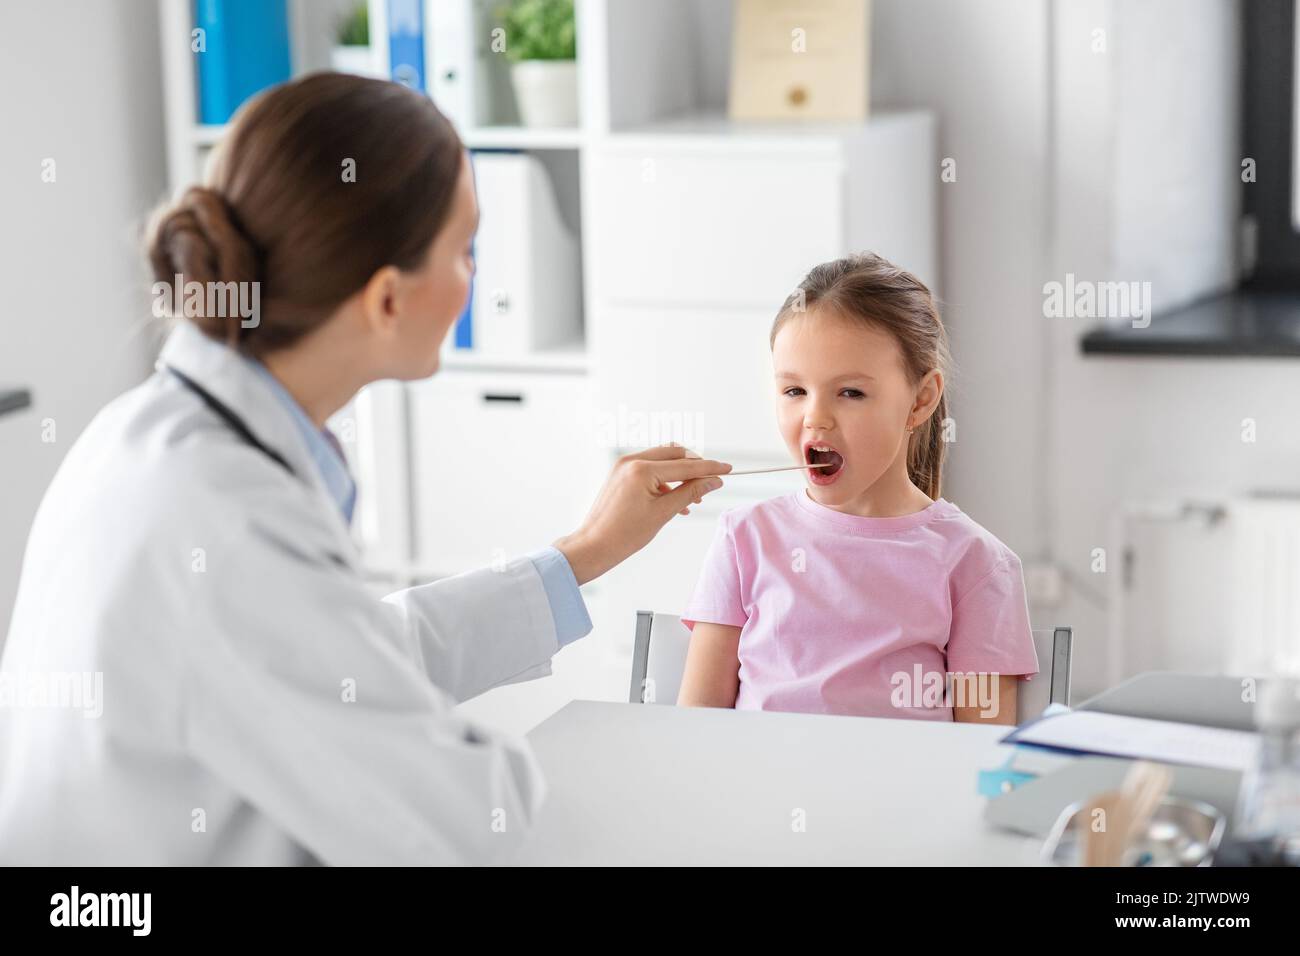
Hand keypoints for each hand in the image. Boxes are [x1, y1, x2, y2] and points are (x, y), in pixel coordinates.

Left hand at [554, 444, 731, 584]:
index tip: (727, 469)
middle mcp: (631, 461)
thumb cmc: (625, 534)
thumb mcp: (663, 513)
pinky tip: (675, 500)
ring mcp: (624, 465)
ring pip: (662, 460)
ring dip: (680, 474)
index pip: (685, 465)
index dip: (709, 468)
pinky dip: (665, 480)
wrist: (594, 546)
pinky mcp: (620, 473)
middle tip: (711, 482)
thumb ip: (690, 492)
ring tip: (693, 498)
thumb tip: (713, 481)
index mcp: (642, 469)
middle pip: (674, 454)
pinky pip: (650, 469)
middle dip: (695, 467)